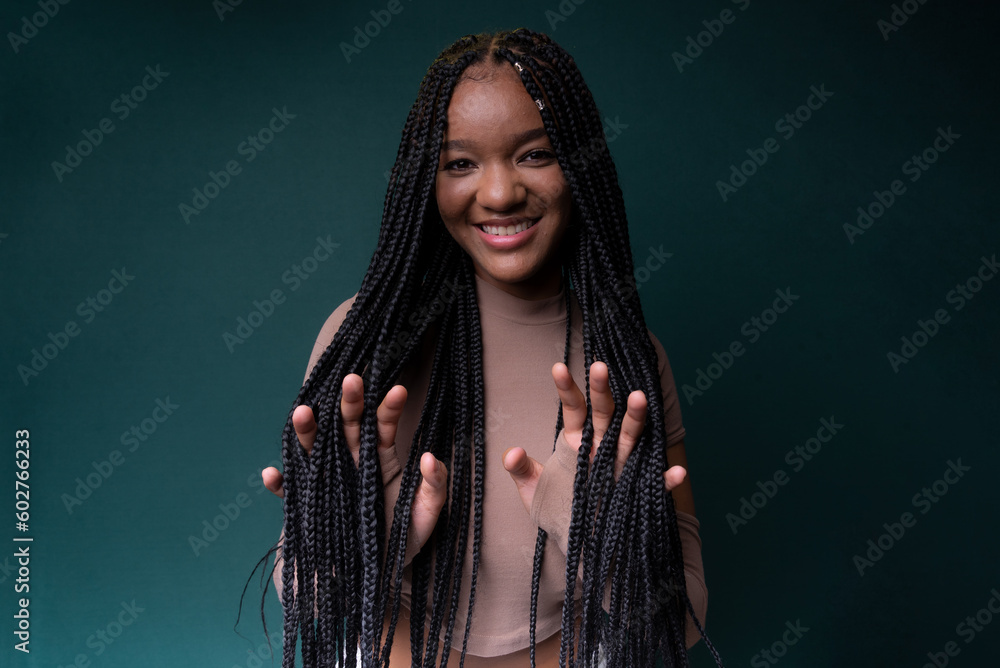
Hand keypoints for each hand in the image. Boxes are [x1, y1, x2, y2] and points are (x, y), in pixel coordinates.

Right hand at [262, 374, 447, 556]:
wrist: (378, 573)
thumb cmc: (404, 537)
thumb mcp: (427, 514)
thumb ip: (436, 486)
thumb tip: (431, 457)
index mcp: (381, 460)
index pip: (382, 427)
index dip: (388, 408)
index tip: (397, 390)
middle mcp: (352, 464)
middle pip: (347, 427)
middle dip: (349, 403)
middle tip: (352, 379)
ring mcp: (329, 483)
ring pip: (315, 451)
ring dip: (307, 432)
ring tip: (302, 412)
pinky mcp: (309, 507)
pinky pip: (291, 493)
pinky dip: (280, 485)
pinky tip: (272, 474)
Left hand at [503, 361, 686, 514]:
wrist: (576, 544)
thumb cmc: (555, 510)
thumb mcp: (532, 490)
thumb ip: (521, 470)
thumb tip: (510, 452)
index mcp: (576, 442)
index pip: (573, 410)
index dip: (566, 389)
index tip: (557, 368)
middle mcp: (600, 449)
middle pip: (603, 415)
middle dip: (602, 391)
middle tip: (598, 366)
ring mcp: (619, 468)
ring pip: (630, 438)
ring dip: (635, 419)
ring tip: (639, 397)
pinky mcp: (633, 493)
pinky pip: (653, 484)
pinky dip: (667, 480)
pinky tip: (677, 472)